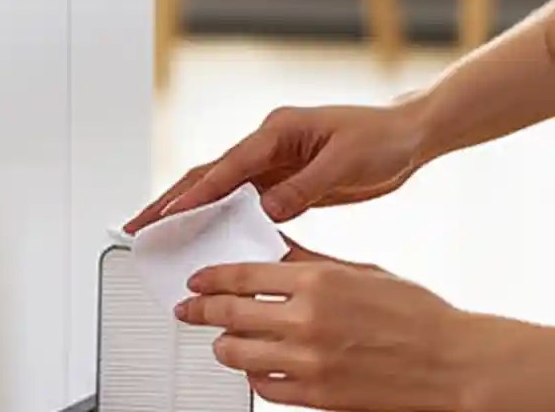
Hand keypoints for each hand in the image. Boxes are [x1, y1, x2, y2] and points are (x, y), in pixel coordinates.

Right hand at [125, 103, 427, 232]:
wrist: (408, 135)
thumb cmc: (382, 139)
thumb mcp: (346, 163)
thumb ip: (304, 186)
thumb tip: (267, 211)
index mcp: (277, 132)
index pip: (228, 167)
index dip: (196, 194)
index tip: (168, 214)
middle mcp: (267, 144)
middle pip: (208, 176)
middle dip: (170, 201)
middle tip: (138, 225)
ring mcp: (273, 162)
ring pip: (219, 190)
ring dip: (188, 211)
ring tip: (157, 233)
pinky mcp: (283, 180)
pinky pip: (243, 202)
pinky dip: (219, 218)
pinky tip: (205, 236)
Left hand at [175, 242, 468, 410]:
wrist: (454, 365)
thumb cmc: (416, 315)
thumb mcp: (360, 272)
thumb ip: (309, 261)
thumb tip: (271, 247)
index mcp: (318, 282)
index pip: (242, 275)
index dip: (210, 278)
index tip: (196, 281)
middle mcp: (308, 320)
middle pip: (229, 313)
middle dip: (200, 310)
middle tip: (188, 310)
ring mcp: (311, 361)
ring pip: (239, 353)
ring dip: (224, 346)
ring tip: (222, 342)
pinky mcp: (319, 396)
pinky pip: (265, 388)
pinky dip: (254, 378)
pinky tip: (256, 370)